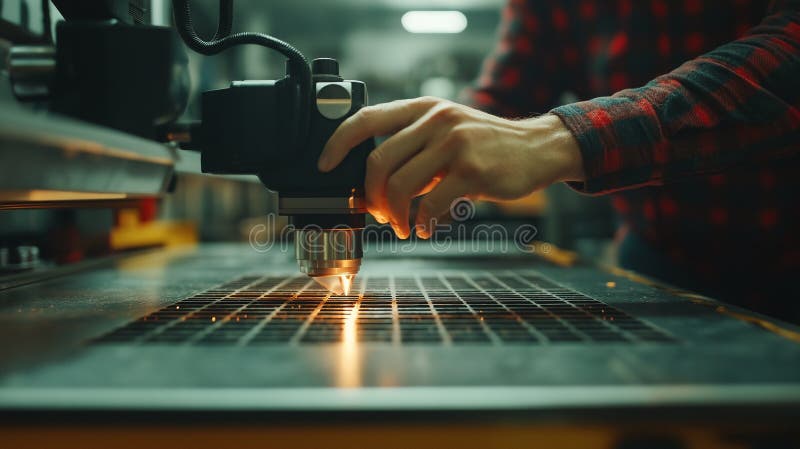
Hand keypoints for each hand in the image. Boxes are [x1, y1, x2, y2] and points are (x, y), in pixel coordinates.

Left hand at [318, 97, 584, 238]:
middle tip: (381, 215)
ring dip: (395, 216)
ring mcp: (454, 143)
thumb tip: (370, 184)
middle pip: (378, 161)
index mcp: (423, 108)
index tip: (324, 166)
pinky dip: (422, 224)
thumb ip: (412, 147)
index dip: (337, 143)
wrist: (537, 148)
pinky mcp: (472, 170)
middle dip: (372, 197)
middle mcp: (435, 119)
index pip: (366, 118)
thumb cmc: (485, 146)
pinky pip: (431, 205)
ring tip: (403, 227)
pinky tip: (425, 228)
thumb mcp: (446, 131)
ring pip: (400, 186)